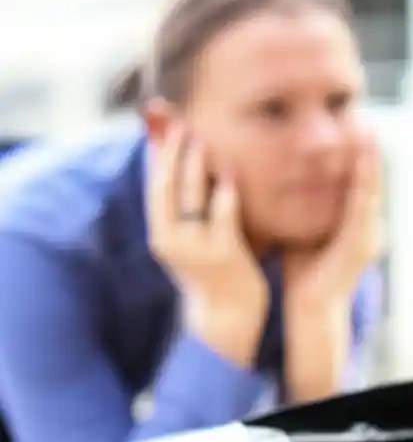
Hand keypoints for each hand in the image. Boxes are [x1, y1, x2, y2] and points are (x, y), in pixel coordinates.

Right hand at [147, 125, 268, 368]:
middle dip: (170, 153)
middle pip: (164, 187)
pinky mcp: (224, 252)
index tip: (160, 127)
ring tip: (201, 138)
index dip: (155, 156)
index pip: (152, 187)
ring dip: (194, 164)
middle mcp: (171, 240)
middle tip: (181, 124)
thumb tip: (180, 172)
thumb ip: (185, 210)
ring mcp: (197, 247)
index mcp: (160, 235)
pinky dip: (224, 190)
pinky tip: (230, 170)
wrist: (228, 317)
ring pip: (190, 196)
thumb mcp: (189, 242)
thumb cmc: (212, 274)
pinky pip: (223, 213)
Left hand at [282, 129, 383, 308]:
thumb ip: (306, 204)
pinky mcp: (360, 245)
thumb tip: (288, 172)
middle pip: (369, 180)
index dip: (356, 153)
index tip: (349, 121)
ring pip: (370, 188)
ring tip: (365, 129)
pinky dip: (363, 180)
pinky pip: (362, 206)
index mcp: (355, 223)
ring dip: (369, 159)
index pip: (358, 181)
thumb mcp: (305, 227)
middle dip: (367, 149)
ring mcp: (368, 237)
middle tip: (361, 116)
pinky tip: (361, 159)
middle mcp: (368, 228)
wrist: (309, 309)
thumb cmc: (302, 271)